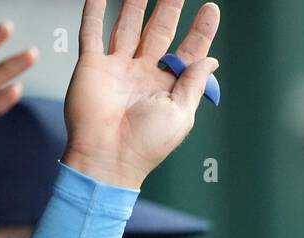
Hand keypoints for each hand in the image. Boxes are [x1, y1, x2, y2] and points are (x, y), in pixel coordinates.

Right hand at [61, 0, 219, 189]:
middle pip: (159, 31)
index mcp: (167, 86)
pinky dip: (94, 10)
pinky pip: (92, 31)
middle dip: (169, 8)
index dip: (201, 30)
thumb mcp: (181, 114)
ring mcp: (117, 67)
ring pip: (127, 25)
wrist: (107, 156)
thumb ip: (194, 83)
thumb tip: (211, 60)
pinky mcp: (92, 65)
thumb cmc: (146, 144)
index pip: (188, 51)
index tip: (211, 9)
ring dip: (134, 3)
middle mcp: (143, 73)